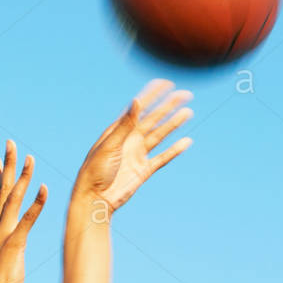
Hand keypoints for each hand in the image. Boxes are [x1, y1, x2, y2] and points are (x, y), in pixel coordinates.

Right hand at [0, 140, 47, 282]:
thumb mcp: (3, 260)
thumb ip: (5, 247)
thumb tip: (7, 242)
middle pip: (2, 190)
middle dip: (7, 165)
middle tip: (10, 142)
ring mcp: (4, 235)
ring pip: (13, 199)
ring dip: (22, 178)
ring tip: (31, 158)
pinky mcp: (14, 245)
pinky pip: (26, 220)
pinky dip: (35, 204)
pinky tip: (44, 188)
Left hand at [72, 80, 192, 214]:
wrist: (94, 199)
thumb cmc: (95, 171)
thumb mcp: (110, 145)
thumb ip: (126, 125)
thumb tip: (136, 101)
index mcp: (119, 130)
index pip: (139, 107)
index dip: (153, 94)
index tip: (166, 83)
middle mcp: (130, 139)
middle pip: (154, 118)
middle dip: (169, 106)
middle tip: (186, 95)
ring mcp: (138, 154)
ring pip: (160, 135)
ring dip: (174, 124)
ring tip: (188, 112)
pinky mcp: (144, 170)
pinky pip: (163, 158)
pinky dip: (174, 150)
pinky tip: (186, 142)